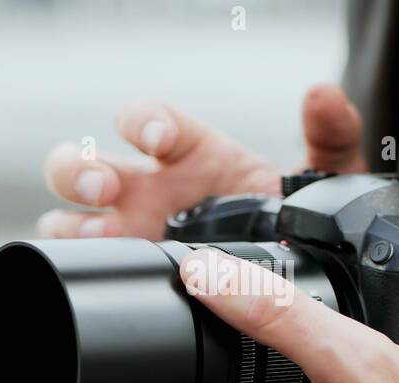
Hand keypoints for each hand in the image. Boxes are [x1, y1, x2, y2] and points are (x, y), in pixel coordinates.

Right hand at [38, 83, 366, 239]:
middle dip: (82, 170)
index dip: (144, 121)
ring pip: (68, 214)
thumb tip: (323, 95)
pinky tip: (101, 272)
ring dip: (72, 220)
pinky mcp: (127, 268)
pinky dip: (78, 262)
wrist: (294, 271)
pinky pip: (82, 262)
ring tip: (104, 234)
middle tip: (105, 188)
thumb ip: (329, 134)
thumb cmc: (296, 216)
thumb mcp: (323, 178)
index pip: (150, 121)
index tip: (157, 137)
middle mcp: (150, 188)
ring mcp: (131, 231)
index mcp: (189, 154)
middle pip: (85, 163)